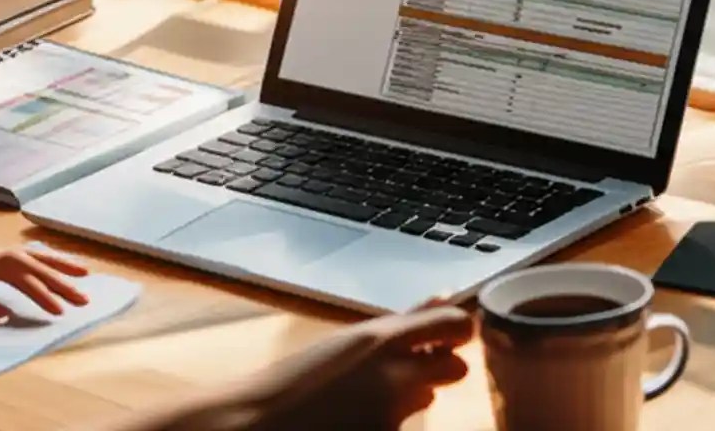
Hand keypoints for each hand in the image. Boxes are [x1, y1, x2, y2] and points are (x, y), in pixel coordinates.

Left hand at [0, 247, 89, 332]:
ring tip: (78, 282)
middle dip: (55, 277)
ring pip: (13, 262)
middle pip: (20, 261)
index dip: (39, 284)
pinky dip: (27, 271)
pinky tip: (38, 277)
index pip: (9, 267)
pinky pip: (0, 270)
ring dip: (47, 271)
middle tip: (85, 297)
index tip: (58, 307)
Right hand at [247, 305, 474, 430]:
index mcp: (381, 337)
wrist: (256, 426)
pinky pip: (402, 427)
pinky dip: (383, 425)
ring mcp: (393, 413)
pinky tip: (353, 423)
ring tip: (361, 401)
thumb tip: (446, 297)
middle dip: (440, 371)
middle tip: (408, 374)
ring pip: (425, 399)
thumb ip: (402, 324)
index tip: (446, 338)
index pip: (456, 325)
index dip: (458, 333)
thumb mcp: (349, 343)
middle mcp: (395, 374)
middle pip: (456, 367)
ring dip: (408, 399)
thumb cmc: (296, 382)